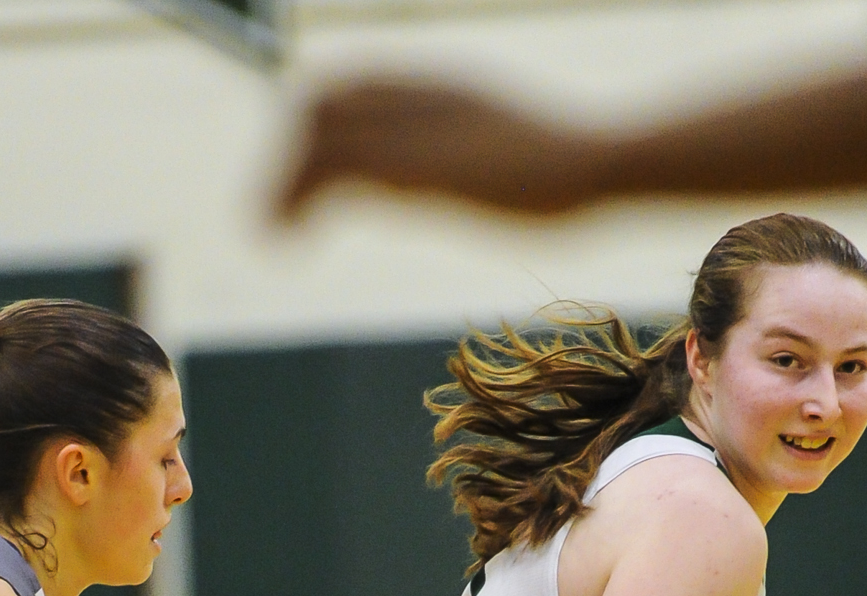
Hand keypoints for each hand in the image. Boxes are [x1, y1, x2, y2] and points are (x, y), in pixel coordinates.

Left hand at [277, 82, 598, 219]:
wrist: (600, 161)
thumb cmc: (566, 168)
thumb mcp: (494, 155)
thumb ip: (446, 160)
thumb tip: (409, 187)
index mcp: (432, 86)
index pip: (345, 89)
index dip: (311, 132)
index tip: (298, 188)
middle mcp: (412, 93)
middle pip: (319, 104)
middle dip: (285, 161)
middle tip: (270, 221)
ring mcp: (413, 123)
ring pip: (318, 134)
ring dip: (281, 185)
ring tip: (267, 235)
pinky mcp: (415, 162)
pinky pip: (337, 167)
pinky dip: (301, 199)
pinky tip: (290, 239)